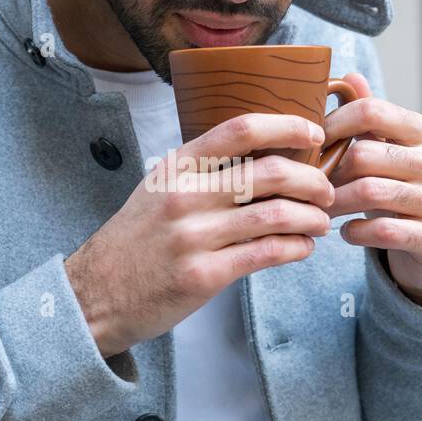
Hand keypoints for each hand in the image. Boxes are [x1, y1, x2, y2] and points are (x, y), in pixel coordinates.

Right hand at [65, 113, 336, 356]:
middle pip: (269, 172)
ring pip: (275, 215)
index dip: (286, 126)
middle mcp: (185, 196)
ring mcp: (193, 237)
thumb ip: (204, 172)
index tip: (314, 132)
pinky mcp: (202, 276)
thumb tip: (266, 157)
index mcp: (177, 166)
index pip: (240, 129)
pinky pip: (266, 254)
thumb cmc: (136, 241)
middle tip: (326, 190)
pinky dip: (295, 249)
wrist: (95, 294)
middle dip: (312, 180)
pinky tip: (302, 248)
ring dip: (311, 218)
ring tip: (320, 222)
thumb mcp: (159, 190)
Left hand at [320, 73, 421, 305]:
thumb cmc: (399, 186)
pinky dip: (355, 232)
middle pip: (364, 155)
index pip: (371, 111)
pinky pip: (382, 231)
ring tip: (320, 208)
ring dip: (335, 203)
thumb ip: (370, 117)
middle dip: (328, 171)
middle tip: (308, 184)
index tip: (310, 143)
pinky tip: (346, 231)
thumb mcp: (388, 150)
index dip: (333, 124)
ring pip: (369, 192)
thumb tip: (349, 77)